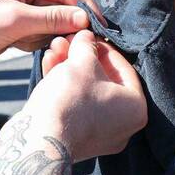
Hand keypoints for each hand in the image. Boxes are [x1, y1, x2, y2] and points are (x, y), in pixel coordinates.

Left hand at [0, 0, 98, 72]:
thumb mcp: (14, 21)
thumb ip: (51, 18)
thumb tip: (83, 19)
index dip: (83, 5)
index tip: (100, 24)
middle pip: (59, 3)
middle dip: (65, 23)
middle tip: (79, 41)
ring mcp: (19, 4)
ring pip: (51, 20)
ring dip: (49, 34)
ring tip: (37, 43)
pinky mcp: (15, 22)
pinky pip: (39, 30)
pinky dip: (37, 41)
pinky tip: (24, 46)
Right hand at [20, 30, 146, 161]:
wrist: (39, 138)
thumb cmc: (70, 98)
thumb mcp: (81, 62)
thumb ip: (87, 45)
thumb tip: (86, 36)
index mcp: (135, 108)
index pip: (124, 69)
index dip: (103, 47)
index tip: (89, 36)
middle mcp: (122, 126)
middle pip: (103, 80)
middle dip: (82, 57)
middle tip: (70, 42)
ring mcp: (99, 135)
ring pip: (86, 92)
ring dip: (70, 68)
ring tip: (55, 49)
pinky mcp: (77, 139)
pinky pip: (76, 106)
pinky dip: (64, 87)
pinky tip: (50, 65)